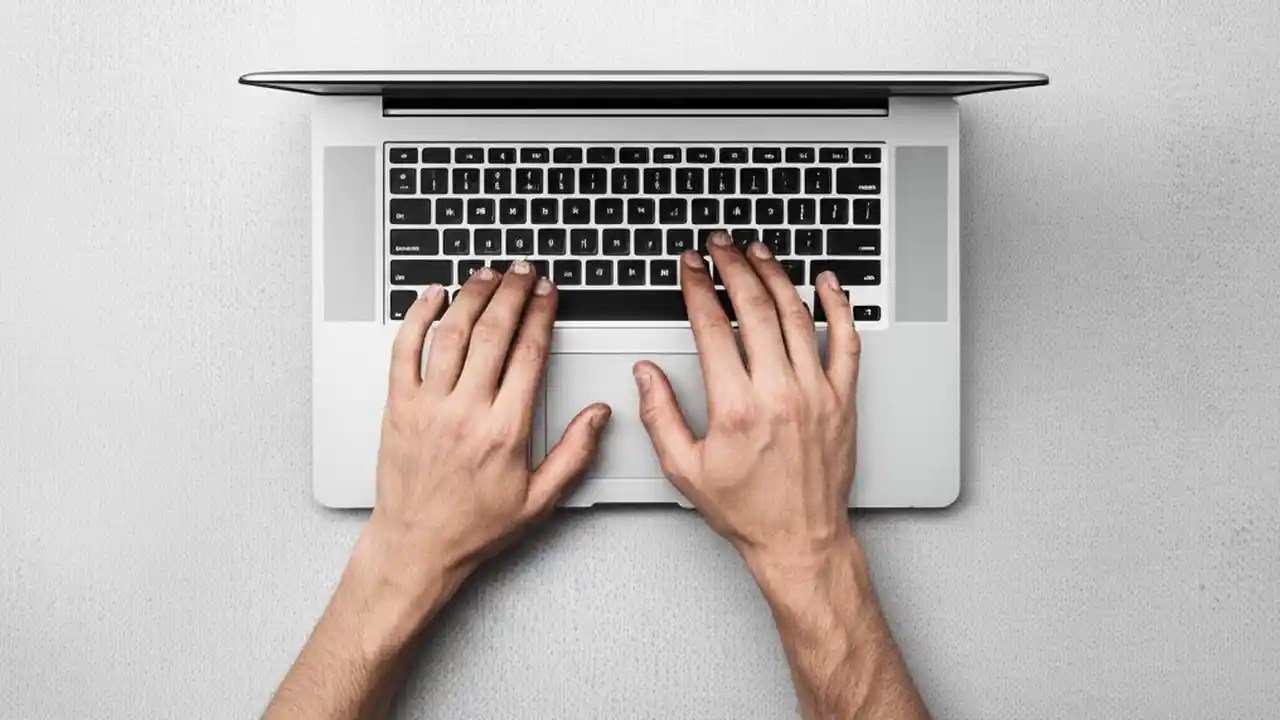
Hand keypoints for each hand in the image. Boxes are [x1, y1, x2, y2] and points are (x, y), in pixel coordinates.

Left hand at [371, 262, 610, 598]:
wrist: (416, 546)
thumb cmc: (474, 527)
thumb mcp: (540, 501)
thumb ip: (575, 454)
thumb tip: (598, 415)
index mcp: (505, 431)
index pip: (529, 354)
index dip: (541, 315)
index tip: (548, 292)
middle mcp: (466, 412)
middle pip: (493, 333)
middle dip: (512, 293)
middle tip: (523, 270)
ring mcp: (428, 406)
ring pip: (452, 334)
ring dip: (472, 295)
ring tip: (487, 274)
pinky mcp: (398, 407)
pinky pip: (403, 350)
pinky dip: (417, 317)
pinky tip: (431, 295)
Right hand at [634, 232, 859, 566]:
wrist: (801, 540)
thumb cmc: (747, 510)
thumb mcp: (685, 469)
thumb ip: (660, 415)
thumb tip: (645, 374)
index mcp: (735, 407)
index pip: (712, 326)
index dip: (697, 287)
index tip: (690, 266)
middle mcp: (778, 393)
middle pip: (754, 308)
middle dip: (733, 266)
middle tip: (720, 244)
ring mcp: (816, 392)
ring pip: (796, 315)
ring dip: (776, 275)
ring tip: (759, 252)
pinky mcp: (843, 399)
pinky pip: (846, 341)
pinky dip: (837, 306)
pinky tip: (826, 282)